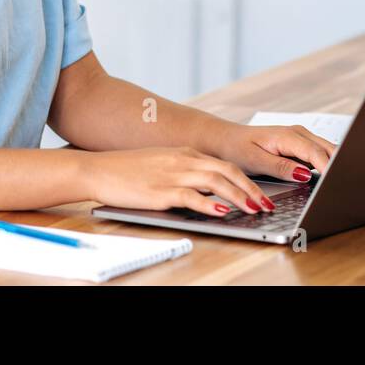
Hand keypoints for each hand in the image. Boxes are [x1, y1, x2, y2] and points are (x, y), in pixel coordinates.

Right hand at [85, 146, 279, 217]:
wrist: (98, 169)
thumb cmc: (127, 170)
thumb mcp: (162, 163)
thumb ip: (185, 171)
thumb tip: (208, 189)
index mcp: (185, 152)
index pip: (224, 164)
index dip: (247, 179)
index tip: (261, 194)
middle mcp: (183, 159)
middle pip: (227, 171)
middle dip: (251, 189)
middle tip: (266, 205)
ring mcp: (172, 174)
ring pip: (215, 182)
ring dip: (239, 196)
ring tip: (254, 209)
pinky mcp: (161, 190)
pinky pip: (192, 196)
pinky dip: (210, 204)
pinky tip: (222, 212)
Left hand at [206, 123, 337, 182]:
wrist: (226, 139)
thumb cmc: (237, 148)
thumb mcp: (255, 160)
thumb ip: (281, 167)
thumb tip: (305, 175)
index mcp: (288, 136)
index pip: (317, 154)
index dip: (330, 169)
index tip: (338, 184)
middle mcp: (299, 134)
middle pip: (329, 151)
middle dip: (340, 167)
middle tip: (347, 187)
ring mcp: (302, 138)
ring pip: (328, 152)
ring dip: (335, 166)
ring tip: (343, 184)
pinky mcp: (301, 146)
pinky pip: (320, 155)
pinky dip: (327, 166)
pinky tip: (330, 179)